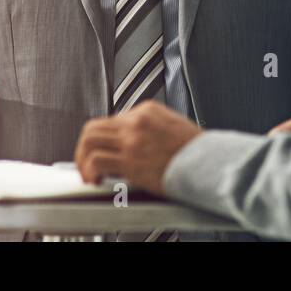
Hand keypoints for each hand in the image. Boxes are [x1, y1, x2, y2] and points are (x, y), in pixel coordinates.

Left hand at [74, 100, 201, 194]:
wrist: (208, 162)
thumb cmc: (197, 150)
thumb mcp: (174, 124)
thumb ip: (151, 127)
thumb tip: (136, 139)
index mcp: (147, 110)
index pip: (113, 120)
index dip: (107, 140)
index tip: (108, 152)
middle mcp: (136, 121)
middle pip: (95, 126)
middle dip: (86, 145)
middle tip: (87, 160)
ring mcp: (132, 139)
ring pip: (90, 139)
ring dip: (83, 157)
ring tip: (87, 172)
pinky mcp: (130, 160)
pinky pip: (96, 160)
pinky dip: (89, 170)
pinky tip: (95, 180)